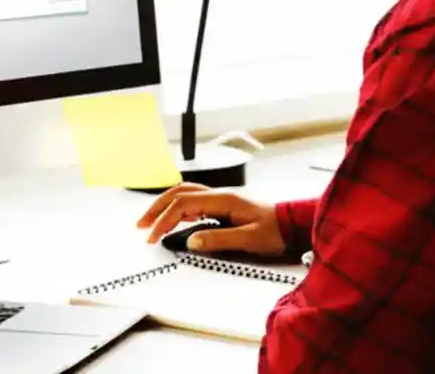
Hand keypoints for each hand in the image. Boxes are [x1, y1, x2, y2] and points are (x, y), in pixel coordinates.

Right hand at [135, 183, 286, 256]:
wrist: (294, 223)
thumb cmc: (276, 230)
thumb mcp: (249, 239)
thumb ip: (218, 239)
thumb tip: (191, 241)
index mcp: (223, 199)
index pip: (183, 204)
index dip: (164, 220)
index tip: (153, 236)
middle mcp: (219, 194)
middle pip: (178, 193)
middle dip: (156, 208)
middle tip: (141, 225)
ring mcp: (221, 197)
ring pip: (184, 194)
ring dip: (165, 205)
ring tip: (150, 220)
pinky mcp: (224, 204)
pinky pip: (194, 200)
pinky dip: (177, 207)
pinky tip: (173, 218)